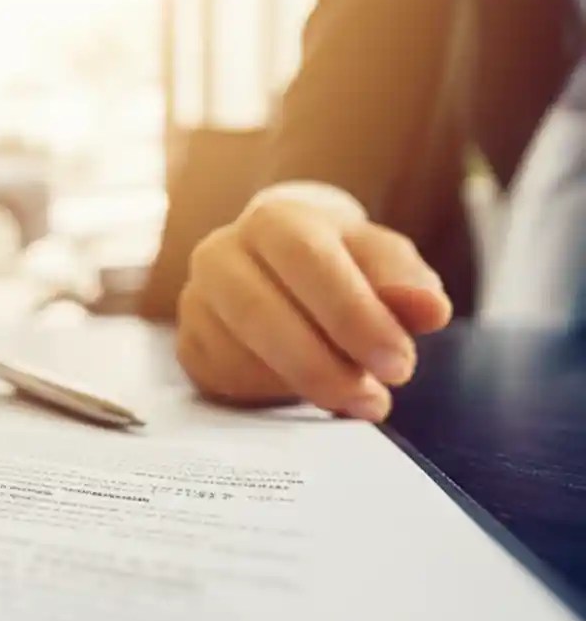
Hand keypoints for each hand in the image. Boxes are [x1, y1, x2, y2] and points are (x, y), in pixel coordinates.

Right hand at [175, 197, 453, 421]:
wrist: (279, 269)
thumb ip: (407, 283)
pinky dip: (270, 395)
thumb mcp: (380, 263)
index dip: (353, 316)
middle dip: (323, 365)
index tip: (399, 365)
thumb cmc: (337, 265)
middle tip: (374, 399)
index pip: (307, 262)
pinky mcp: (188, 345)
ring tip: (353, 398)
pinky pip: (224, 380)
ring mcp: (195, 301)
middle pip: (260, 313)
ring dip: (302, 386)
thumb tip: (431, 310)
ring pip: (239, 354)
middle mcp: (219, 254)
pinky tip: (304, 391)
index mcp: (271, 220)